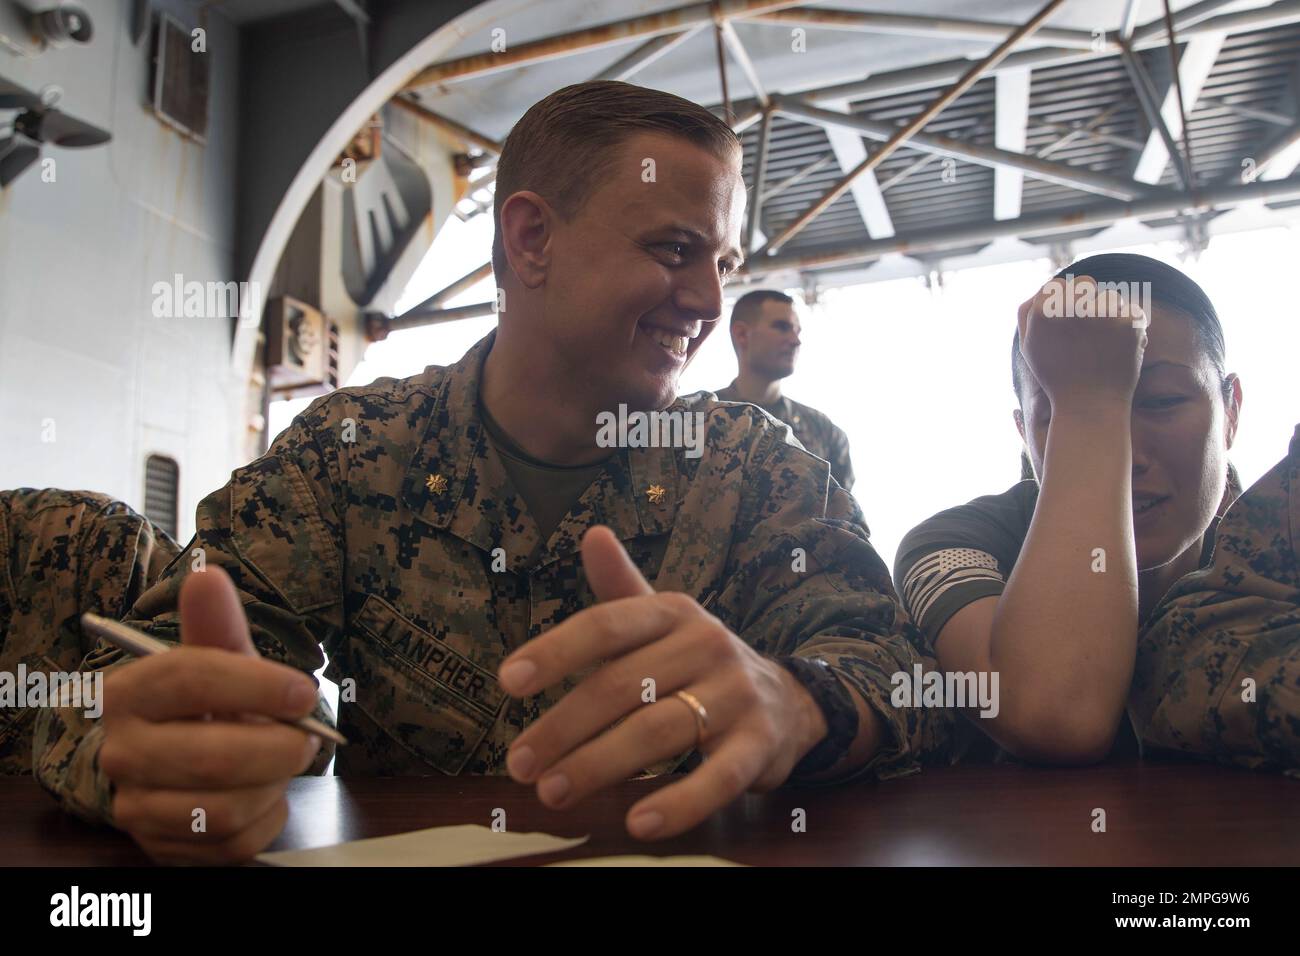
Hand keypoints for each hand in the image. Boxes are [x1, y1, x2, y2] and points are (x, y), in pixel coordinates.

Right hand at [99, 566, 320, 863]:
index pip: (190, 680)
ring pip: (223, 809)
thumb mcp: (218, 662)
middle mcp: (120, 751)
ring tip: (282, 763)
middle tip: (306, 738)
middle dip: (278, 749)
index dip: (256, 685)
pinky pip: (230, 844)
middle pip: (212, 757)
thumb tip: (207, 575)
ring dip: (273, 786)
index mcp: (129, 692)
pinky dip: (265, 820)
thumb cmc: (207, 704)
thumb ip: (217, 625)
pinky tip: (263, 796)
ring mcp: (135, 806)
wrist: (179, 764)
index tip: (304, 690)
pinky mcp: (159, 848)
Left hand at [497, 526, 828, 839]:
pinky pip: (717, 778)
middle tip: (520, 764)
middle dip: (563, 727)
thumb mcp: (664, 621)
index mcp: (674, 612)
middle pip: (623, 686)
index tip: (506, 682)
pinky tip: (639, 824)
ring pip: (658, 730)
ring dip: (600, 765)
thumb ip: (620, 587)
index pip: (606, 625)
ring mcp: (736, 694)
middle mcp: (707, 644)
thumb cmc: (701, 663)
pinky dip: (678, 802)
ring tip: (553, 791)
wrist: (788, 701)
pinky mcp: (759, 745)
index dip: (554, 651)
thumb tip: (592, 534)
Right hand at [1017, 273, 1147, 408]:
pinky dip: (1129, 327)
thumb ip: (1029, 312)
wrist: (1089, 406)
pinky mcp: (1130, 323)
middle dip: (1087, 301)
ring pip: (1110, 297)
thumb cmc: (1056, 377)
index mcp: (1044, 311)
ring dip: (1110, 314)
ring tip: (1103, 345)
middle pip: (1085, 283)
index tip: (1067, 323)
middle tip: (1088, 330)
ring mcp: (1104, 313)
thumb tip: (1044, 288)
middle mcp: (1073, 307)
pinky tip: (1119, 347)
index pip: (1056, 285)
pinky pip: (1132, 311)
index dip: (1061, 303)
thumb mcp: (1029, 346)